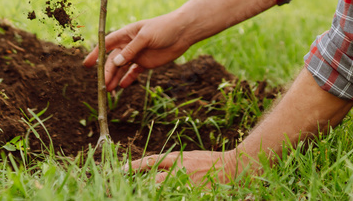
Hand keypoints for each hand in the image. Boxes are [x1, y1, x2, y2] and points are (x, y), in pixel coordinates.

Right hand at [82, 12, 192, 90]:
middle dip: (106, 72)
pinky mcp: (146, 63)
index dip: (96, 53)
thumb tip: (115, 62)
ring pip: (122, 68)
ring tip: (109, 90)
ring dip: (115, 78)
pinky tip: (121, 86)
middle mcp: (129, 45)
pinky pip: (134, 72)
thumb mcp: (146, 37)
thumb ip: (131, 49)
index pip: (107, 44)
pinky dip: (127, 79)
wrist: (183, 32)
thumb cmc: (164, 28)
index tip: (87, 64)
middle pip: (113, 59)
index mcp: (126, 34)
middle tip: (102, 85)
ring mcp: (137, 54)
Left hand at [129, 148, 251, 185]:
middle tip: (128, 190)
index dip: (134, 166)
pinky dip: (168, 195)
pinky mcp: (194, 194)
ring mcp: (186, 185)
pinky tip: (167, 194)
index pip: (150, 161)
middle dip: (142, 187)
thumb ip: (171, 163)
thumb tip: (153, 168)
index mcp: (176, 159)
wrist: (232, 167)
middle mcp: (179, 172)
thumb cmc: (209, 161)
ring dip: (155, 193)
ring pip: (163, 192)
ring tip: (144, 194)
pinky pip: (175, 196)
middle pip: (153, 181)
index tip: (121, 171)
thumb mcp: (187, 157)